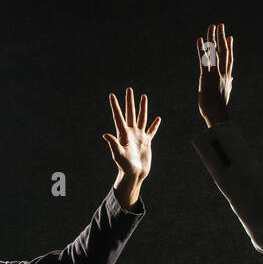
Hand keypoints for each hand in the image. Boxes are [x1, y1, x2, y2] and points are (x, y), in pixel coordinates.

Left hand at [103, 87, 159, 209]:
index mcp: (123, 134)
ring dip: (142, 108)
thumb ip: (113, 144)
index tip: (112, 95)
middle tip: (129, 89)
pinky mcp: (146, 142)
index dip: (115, 106)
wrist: (134, 175)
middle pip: (130, 113)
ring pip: (141, 118)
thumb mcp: (118, 155)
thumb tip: (105, 135)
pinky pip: (151, 131)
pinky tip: (157, 118)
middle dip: (129, 102)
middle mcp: (131, 133)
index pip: (118, 117)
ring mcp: (139, 137)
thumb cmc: (125, 166)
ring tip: (143, 96)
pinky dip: (154, 125)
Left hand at [197, 22, 233, 127]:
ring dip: (213, 37)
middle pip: (224, 51)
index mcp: (227, 78)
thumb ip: (229, 84)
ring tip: (212, 26)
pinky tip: (200, 39)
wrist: (217, 115)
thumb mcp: (225, 93)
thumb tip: (232, 79)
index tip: (230, 37)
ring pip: (215, 52)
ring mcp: (215, 73)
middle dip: (222, 37)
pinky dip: (202, 49)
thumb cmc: (220, 108)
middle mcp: (223, 72)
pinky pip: (204, 59)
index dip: (229, 47)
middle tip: (221, 25)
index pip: (229, 59)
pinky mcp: (206, 76)